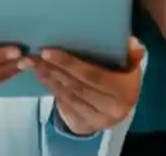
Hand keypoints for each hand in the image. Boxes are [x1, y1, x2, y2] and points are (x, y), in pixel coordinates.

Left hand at [30, 38, 145, 135]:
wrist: (117, 108)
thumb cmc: (122, 78)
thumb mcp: (131, 65)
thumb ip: (132, 53)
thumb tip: (132, 42)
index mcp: (124, 91)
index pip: (93, 76)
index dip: (70, 64)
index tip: (49, 51)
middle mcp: (112, 108)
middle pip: (77, 86)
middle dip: (54, 69)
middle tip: (35, 54)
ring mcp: (97, 119)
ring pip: (68, 95)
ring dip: (49, 77)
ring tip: (33, 62)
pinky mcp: (84, 124)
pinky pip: (64, 103)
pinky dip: (51, 88)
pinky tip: (41, 75)